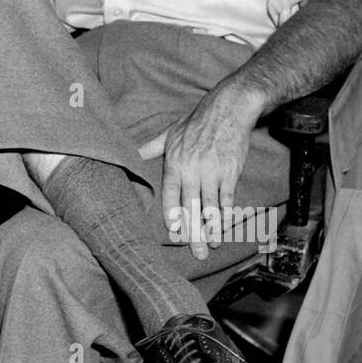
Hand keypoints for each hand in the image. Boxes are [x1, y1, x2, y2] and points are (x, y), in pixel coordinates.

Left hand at [137, 85, 262, 260]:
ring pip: (210, 206)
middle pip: (190, 207)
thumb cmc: (196, 122)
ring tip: (211, 245)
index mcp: (175, 163)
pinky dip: (226, 214)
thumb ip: (150, 147)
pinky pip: (227, 198)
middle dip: (194, 232)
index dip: (172, 215)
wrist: (227, 109)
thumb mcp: (169, 132)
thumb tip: (131, 154)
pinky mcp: (230, 172)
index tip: (174, 233)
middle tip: (196, 252)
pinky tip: (224, 227)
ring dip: (211, 228)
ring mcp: (212, 172)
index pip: (170, 195)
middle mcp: (192, 170)